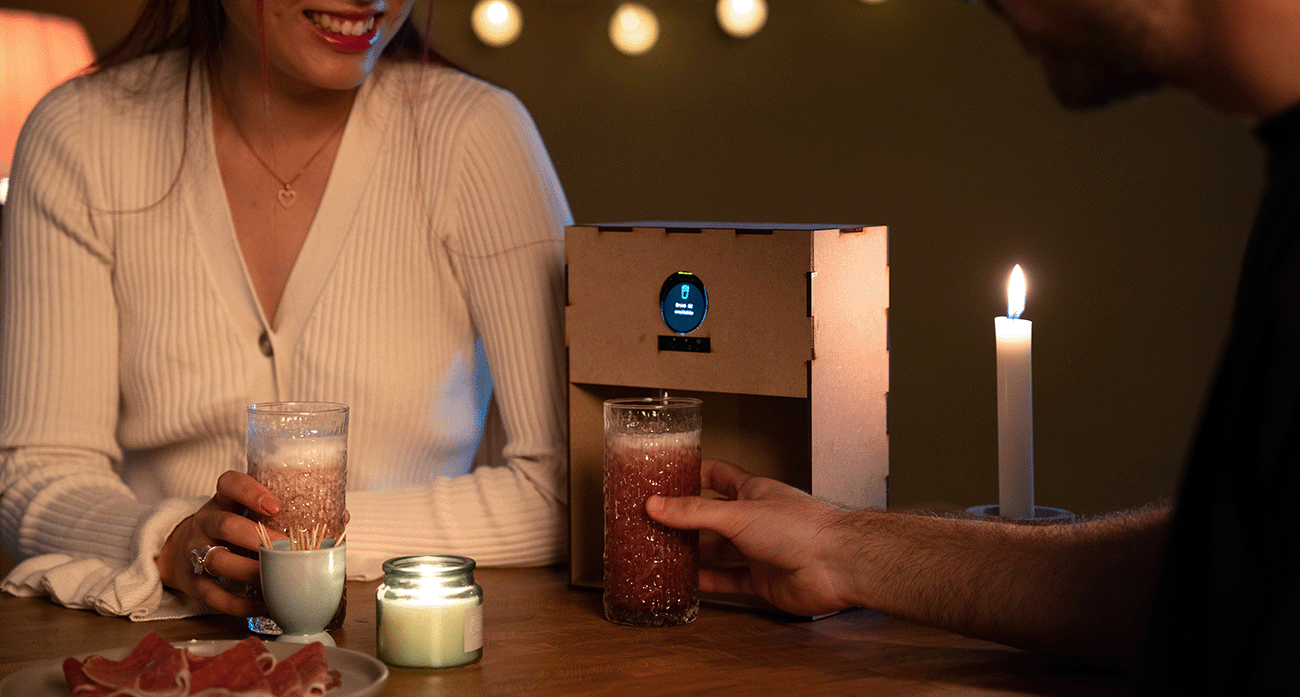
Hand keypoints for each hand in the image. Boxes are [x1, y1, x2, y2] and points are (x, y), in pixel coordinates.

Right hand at [155, 470, 279, 616]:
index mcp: (223, 501)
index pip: (229, 484)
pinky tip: (264, 606)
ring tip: (277, 579)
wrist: (182, 552)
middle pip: (225, 525)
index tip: (275, 506)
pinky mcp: (194, 583)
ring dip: (249, 571)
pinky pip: (213, 595)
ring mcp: (195, 553)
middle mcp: (206, 524)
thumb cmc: (231, 531)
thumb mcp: (245, 513)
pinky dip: (239, 605)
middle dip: (256, 538)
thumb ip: (281, 515)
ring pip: (217, 560)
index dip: (250, 492)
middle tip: (286, 548)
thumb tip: (338, 519)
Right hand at [646, 459, 855, 616]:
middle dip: (686, 521)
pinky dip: (711, 582)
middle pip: (713, 518)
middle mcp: (756, 519)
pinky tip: (691, 582)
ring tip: (664, 553)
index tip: (667, 477)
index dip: (694, 475)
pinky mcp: (763, 580)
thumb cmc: (802, 528)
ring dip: (695, 553)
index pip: (718, 476)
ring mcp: (759, 550)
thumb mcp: (738, 514)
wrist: (836, 565)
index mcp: (753, 492)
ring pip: (720, 551)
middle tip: (654, 523)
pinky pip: (730, 580)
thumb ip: (695, 512)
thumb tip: (658, 505)